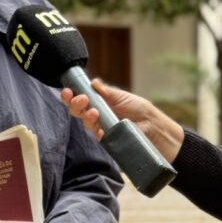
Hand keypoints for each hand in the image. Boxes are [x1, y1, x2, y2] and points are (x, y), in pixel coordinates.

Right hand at [60, 79, 184, 163]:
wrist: (153, 126)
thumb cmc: (139, 109)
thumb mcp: (122, 96)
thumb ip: (106, 91)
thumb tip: (92, 83)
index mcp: (99, 102)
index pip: (80, 98)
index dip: (71, 95)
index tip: (68, 90)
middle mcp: (97, 115)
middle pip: (78, 111)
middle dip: (75, 104)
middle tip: (81, 99)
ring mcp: (101, 128)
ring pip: (85, 122)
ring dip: (85, 115)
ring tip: (93, 111)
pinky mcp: (107, 139)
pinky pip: (96, 135)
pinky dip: (95, 128)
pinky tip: (99, 123)